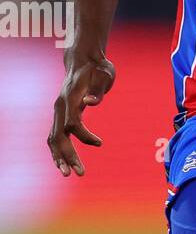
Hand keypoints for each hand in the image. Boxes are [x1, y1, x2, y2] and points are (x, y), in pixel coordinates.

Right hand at [47, 54, 115, 176]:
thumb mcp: (104, 73)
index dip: (84, 136)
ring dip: (60, 158)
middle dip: (68, 155)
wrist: (84, 59)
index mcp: (71, 96)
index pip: (72, 122)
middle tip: (80, 173)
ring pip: (53, 138)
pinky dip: (58, 151)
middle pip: (59, 135)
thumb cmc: (98, 67)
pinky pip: (55, 136)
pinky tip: (64, 164)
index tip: (100, 143)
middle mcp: (61, 105)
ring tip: (68, 174)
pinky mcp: (61, 114)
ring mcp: (58, 110)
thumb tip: (91, 102)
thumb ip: (98, 88)